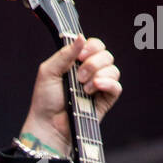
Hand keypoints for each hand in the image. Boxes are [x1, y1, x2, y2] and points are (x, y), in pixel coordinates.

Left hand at [19, 35, 121, 156]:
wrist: (49, 126)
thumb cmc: (45, 101)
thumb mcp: (48, 71)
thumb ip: (64, 53)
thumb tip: (81, 37)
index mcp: (78, 63)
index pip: (95, 45)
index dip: (91, 47)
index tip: (80, 56)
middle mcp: (90, 73)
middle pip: (106, 55)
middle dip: (93, 63)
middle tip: (79, 77)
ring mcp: (99, 87)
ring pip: (113, 69)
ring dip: (98, 74)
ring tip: (83, 88)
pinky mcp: (105, 101)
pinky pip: (117, 87)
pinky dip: (108, 83)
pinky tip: (95, 87)